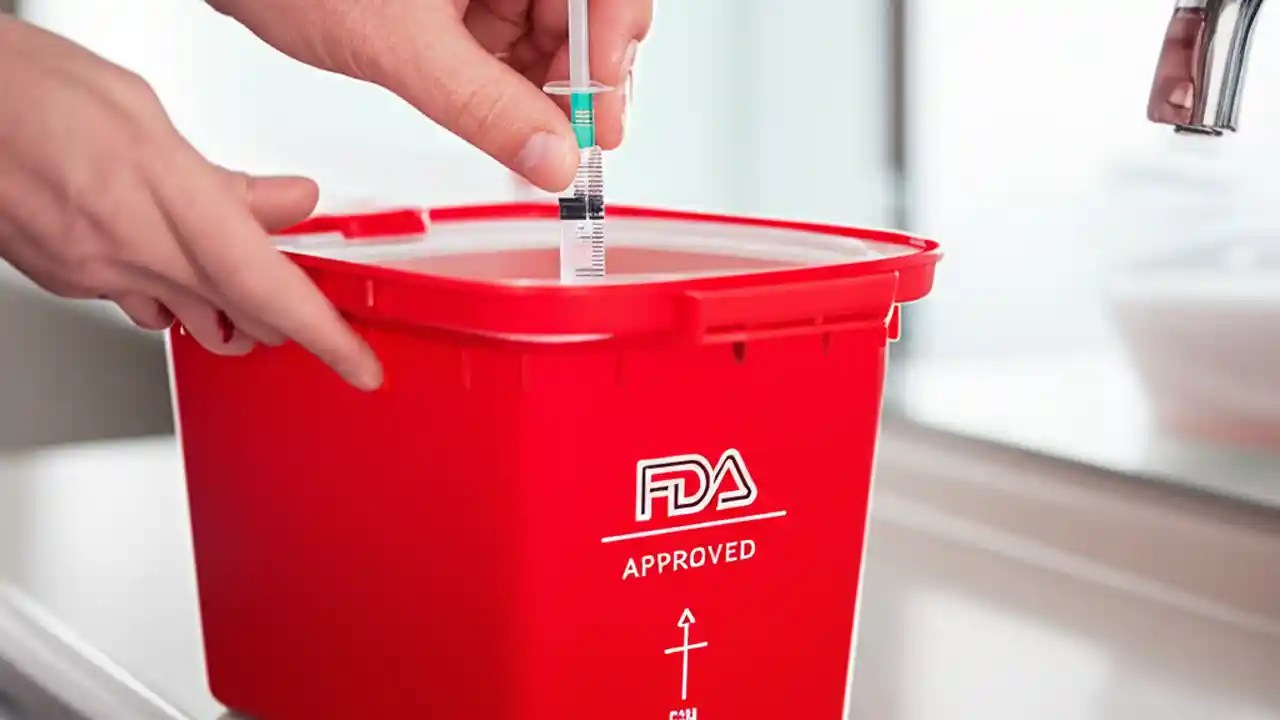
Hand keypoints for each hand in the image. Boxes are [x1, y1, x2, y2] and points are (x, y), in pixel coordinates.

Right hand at [0, 17, 382, 389]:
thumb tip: (290, 202)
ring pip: (189, 317)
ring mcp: (92, 273)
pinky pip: (139, 301)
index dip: (322, 335)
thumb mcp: (141, 111)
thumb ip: (222, 177)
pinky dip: (170, 287)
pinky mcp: (64, 281)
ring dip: (227, 308)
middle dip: (282, 322)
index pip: (266, 288)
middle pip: (238, 317)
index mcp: (160, 196)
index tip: (358, 364)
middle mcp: (126, 250)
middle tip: (312, 311)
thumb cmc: (22, 88)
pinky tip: (164, 252)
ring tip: (236, 270)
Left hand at [211, 0, 652, 192]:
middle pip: (588, 12)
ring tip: (531, 141)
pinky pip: (510, 42)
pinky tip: (505, 123)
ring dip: (547, 93)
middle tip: (573, 142)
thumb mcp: (400, 45)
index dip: (616, 48)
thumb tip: (552, 159)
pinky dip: (510, 87)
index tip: (601, 119)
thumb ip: (484, 106)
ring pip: (553, 33)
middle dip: (583, 80)